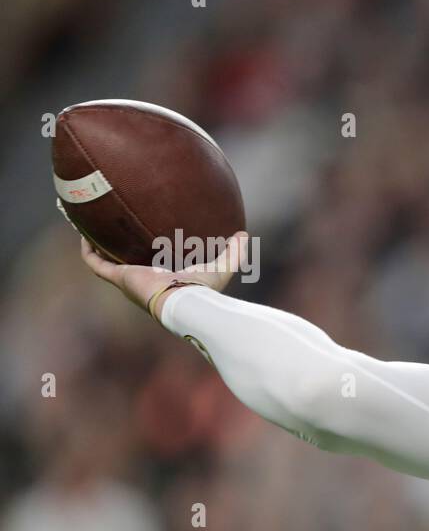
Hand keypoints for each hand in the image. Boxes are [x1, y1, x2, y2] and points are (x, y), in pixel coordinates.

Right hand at [81, 231, 248, 319]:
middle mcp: (144, 282)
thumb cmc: (204, 290)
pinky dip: (88, 250)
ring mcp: (129, 281)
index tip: (143, 237)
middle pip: (126, 265)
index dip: (146, 255)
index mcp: (165, 281)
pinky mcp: (119, 278)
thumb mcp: (223, 267)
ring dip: (97, 247)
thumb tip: (244, 235)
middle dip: (118, 250)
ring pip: (106, 264)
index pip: (153, 267)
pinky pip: (95, 263)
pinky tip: (82, 233)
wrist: (186, 302)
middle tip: (113, 229)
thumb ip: (235, 252)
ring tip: (90, 228)